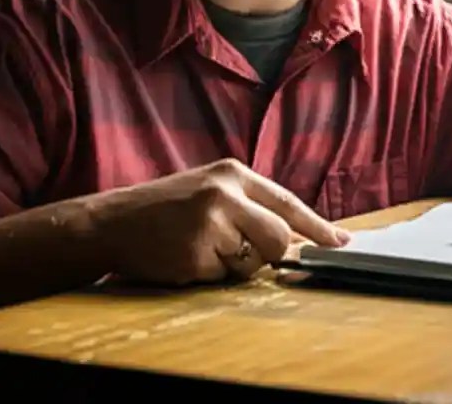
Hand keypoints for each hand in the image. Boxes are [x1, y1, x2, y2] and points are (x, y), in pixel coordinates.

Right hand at [89, 158, 349, 285]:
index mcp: (232, 174)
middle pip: (278, 238)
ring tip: (198, 246)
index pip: (288, 202)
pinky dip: (207, 275)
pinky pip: (222, 277)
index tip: (342, 243)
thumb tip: (297, 238)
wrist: (109, 223)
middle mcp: (225, 194)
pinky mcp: (195, 253)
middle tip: (235, 251)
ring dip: (231, 266)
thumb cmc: (164, 210)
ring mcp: (210, 223)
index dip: (318, 226)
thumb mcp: (209, 190)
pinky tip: (182, 257)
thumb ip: (250, 207)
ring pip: (251, 262)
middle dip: (267, 254)